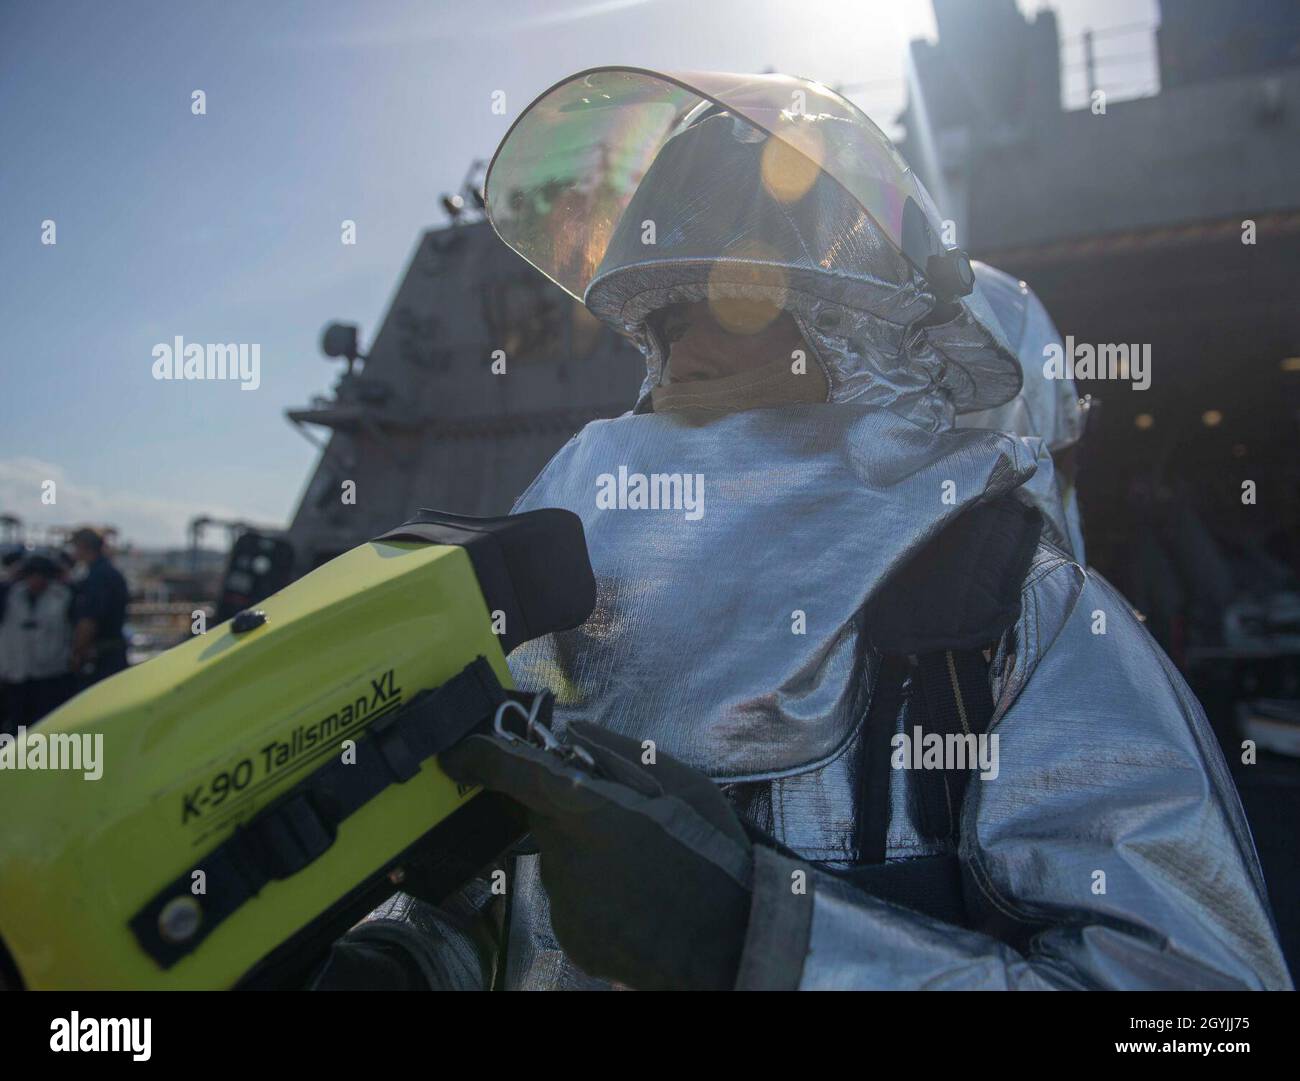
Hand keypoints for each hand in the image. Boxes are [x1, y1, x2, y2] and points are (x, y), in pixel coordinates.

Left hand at [441, 721, 752, 989]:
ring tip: (639, 867)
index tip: (459, 753)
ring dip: (585, 855)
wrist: (728, 944)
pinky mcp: (571, 938)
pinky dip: (593, 895)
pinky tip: (633, 900)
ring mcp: (564, 902)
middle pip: (543, 818)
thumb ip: (621, 753)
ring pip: (559, 861)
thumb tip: (575, 730)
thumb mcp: (684, 785)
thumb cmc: (712, 854)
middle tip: (619, 819)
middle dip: (568, 810)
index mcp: (588, 808)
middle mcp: (564, 855)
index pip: (513, 773)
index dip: (479, 758)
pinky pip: (571, 901)